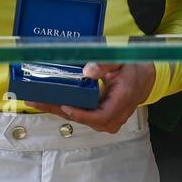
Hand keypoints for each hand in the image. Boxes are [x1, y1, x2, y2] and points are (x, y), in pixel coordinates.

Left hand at [26, 62, 155, 134]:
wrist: (144, 79)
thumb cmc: (133, 70)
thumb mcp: (121, 61)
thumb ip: (105, 64)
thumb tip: (88, 71)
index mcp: (121, 102)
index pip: (100, 116)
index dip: (81, 113)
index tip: (65, 106)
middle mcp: (114, 116)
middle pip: (83, 119)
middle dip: (59, 110)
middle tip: (37, 101)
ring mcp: (107, 120)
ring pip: (79, 118)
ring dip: (58, 110)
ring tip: (36, 101)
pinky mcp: (100, 118)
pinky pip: (81, 115)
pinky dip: (64, 108)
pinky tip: (48, 102)